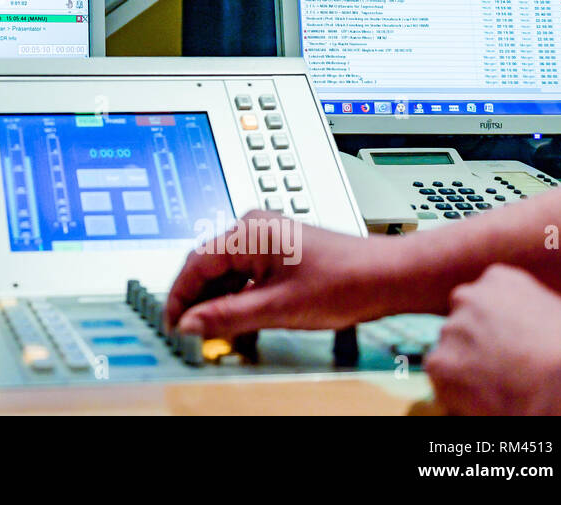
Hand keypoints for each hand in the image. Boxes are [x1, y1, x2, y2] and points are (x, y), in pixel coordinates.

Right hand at [165, 210, 399, 338]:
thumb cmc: (346, 280)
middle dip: (196, 300)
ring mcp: (265, 238)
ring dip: (216, 300)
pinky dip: (236, 296)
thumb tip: (191, 324)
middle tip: (188, 332)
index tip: (171, 324)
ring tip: (212, 329)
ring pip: (225, 272)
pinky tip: (237, 318)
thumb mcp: (279, 307)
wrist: (388, 276)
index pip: (195, 264)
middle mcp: (252, 228)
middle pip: (207, 266)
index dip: (179, 297)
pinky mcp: (277, 251)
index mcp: (247, 231)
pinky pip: (243, 273)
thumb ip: (229, 316)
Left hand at [425, 264, 560, 414]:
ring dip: (467, 363)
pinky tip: (485, 394)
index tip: (505, 340)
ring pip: (452, 348)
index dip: (492, 323)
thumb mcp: (552, 311)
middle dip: (475, 341)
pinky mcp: (439, 361)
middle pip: (462, 321)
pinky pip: (443, 375)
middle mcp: (467, 297)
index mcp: (498, 279)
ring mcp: (450, 328)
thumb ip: (522, 307)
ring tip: (499, 380)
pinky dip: (458, 387)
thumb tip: (512, 320)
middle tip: (499, 363)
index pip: (482, 297)